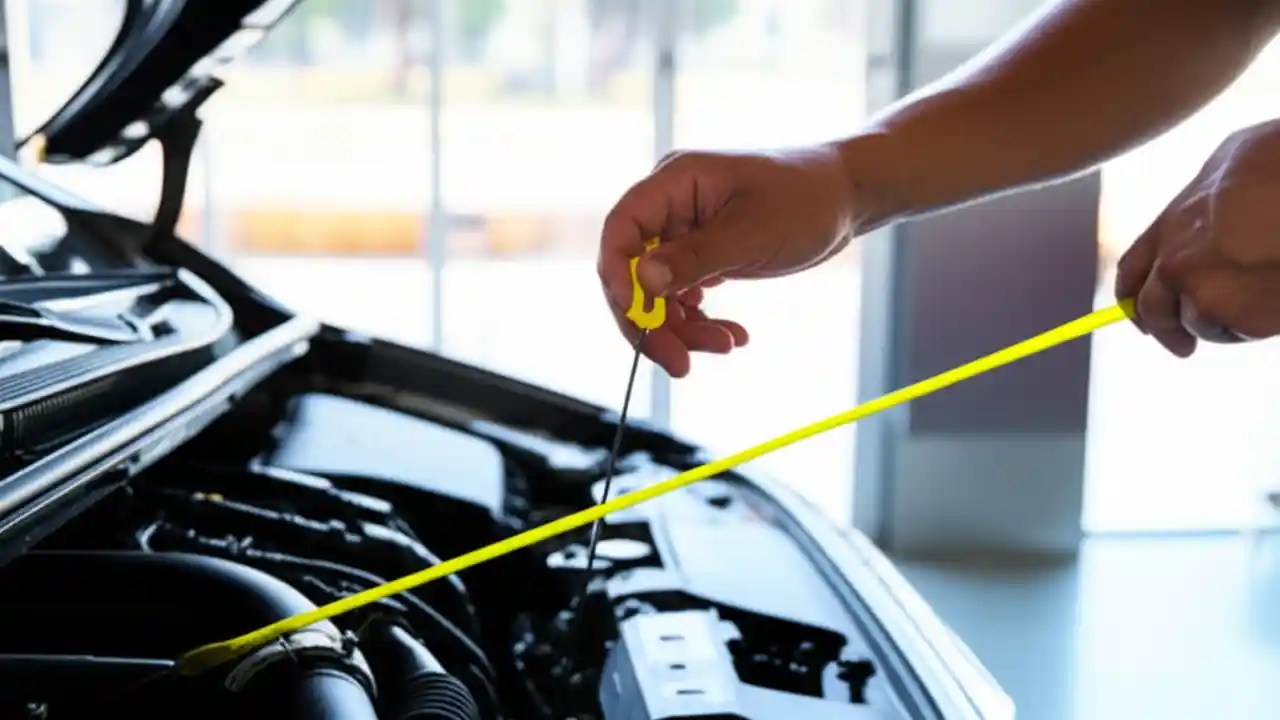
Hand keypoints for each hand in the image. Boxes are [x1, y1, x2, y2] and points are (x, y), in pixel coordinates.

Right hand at [597, 143, 865, 376]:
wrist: (846, 196)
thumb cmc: (806, 198)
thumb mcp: (752, 232)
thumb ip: (694, 258)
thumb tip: (642, 282)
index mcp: (675, 182)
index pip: (621, 229)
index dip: (618, 276)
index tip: (637, 318)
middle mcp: (671, 207)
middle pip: (634, 272)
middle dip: (653, 321)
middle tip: (680, 363)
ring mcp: (685, 233)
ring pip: (659, 294)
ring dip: (683, 329)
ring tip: (725, 345)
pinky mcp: (702, 256)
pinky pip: (684, 297)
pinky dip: (701, 322)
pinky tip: (733, 336)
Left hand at [1115, 119, 1279, 357]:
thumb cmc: (1277, 164)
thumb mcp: (1225, 168)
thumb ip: (1203, 205)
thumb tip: (1203, 214)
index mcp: (1170, 224)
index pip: (1131, 271)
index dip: (1130, 297)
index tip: (1136, 316)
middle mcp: (1175, 264)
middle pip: (1153, 311)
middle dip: (1166, 330)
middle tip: (1181, 345)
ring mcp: (1204, 294)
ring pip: (1203, 325)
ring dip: (1223, 320)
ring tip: (1258, 290)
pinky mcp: (1240, 319)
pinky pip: (1241, 333)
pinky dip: (1255, 324)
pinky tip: (1274, 294)